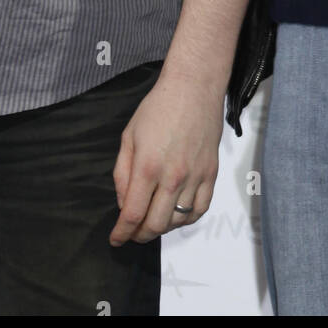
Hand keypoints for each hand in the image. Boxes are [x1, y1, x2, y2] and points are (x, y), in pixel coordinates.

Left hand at [110, 72, 221, 246]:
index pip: (133, 214)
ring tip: (153, 221)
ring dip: (162, 227)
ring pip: (178, 221)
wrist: (193, 88)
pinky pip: (201, 209)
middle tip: (132, 232)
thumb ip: (122, 173)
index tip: (116, 239)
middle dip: (139, 235)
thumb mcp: (129, 136)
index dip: (122, 233)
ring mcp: (195, 176)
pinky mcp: (211, 173)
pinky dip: (187, 219)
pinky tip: (177, 214)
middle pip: (155, 225)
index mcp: (147, 166)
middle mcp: (173, 176)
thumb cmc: (158, 107)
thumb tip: (124, 203)